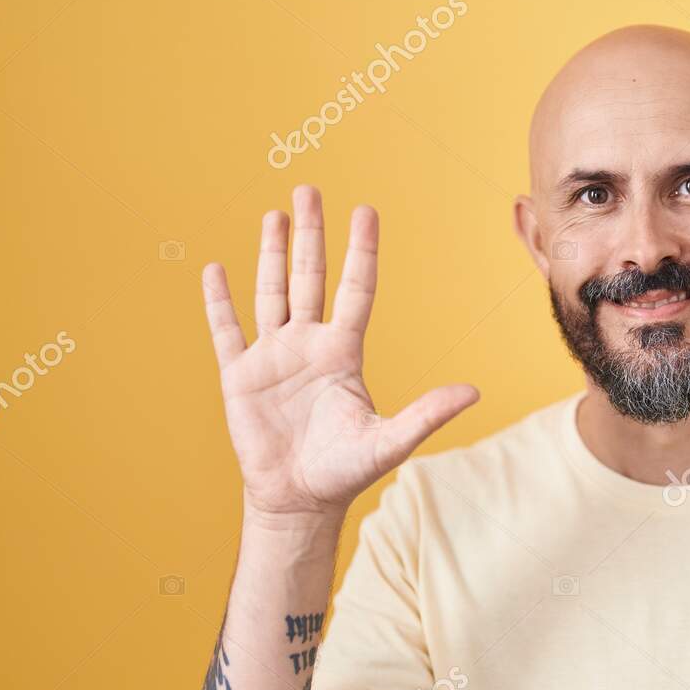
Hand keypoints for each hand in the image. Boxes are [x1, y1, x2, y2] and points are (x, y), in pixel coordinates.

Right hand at [201, 186, 477, 520]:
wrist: (298, 500)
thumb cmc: (344, 471)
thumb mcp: (390, 441)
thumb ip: (428, 413)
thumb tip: (474, 392)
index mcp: (343, 353)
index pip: (355, 290)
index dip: (360, 252)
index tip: (365, 211)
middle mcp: (308, 345)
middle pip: (310, 278)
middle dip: (310, 235)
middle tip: (309, 189)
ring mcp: (272, 357)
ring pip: (270, 292)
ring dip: (270, 254)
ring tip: (274, 214)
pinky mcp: (239, 375)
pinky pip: (227, 330)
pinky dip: (219, 301)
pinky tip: (215, 269)